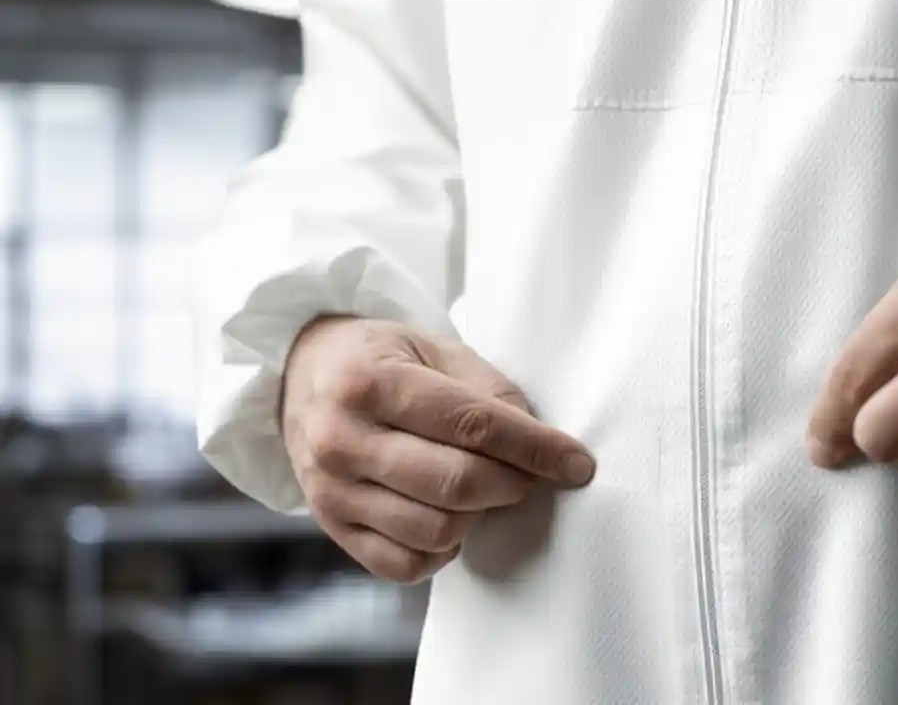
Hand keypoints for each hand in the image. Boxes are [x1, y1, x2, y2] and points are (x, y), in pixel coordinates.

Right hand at [281, 317, 595, 582]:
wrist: (303, 374)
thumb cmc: (383, 360)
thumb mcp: (435, 349)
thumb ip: (489, 393)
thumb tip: (541, 446)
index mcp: (371, 382)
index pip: (472, 425)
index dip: (535, 448)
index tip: (577, 463)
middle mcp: (342, 440)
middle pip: (457, 484)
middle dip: (513, 483)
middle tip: (528, 473)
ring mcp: (332, 491)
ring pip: (435, 531)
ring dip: (478, 516)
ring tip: (482, 488)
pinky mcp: (332, 528)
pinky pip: (405, 566)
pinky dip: (442, 550)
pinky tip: (446, 516)